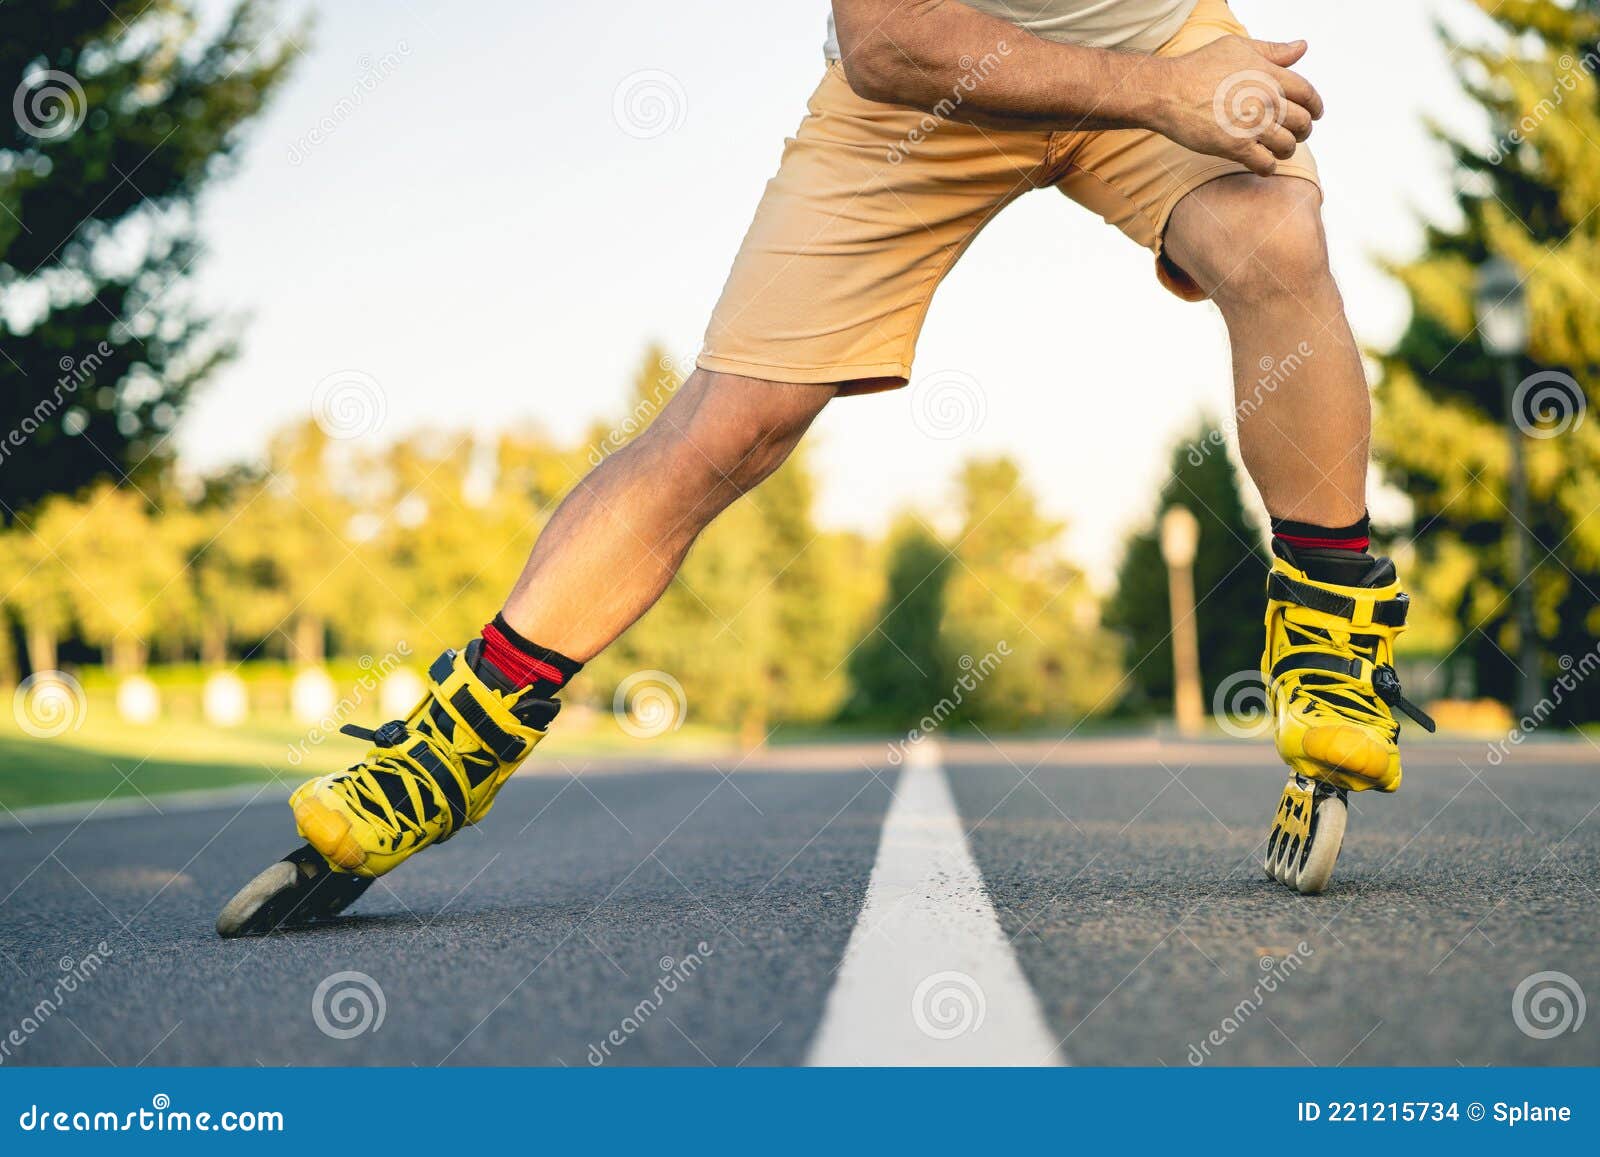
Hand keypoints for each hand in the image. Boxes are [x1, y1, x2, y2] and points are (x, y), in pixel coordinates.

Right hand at [1152, 36, 1322, 175]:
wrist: (1168, 92)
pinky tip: (1262, 165)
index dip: (1315, 106)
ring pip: (1288, 145)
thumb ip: (1272, 50)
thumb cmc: (1198, 68)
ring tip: (1278, 151)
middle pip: (1303, 122)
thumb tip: (1302, 47)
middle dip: (1303, 131)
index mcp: (1270, 74)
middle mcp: (1267, 99)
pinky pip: (1266, 164)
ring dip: (1286, 150)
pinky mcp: (1237, 146)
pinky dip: (1268, 168)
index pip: (1308, 93)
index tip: (1315, 114)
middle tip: (1295, 135)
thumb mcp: (1237, 48)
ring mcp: (1253, 124)